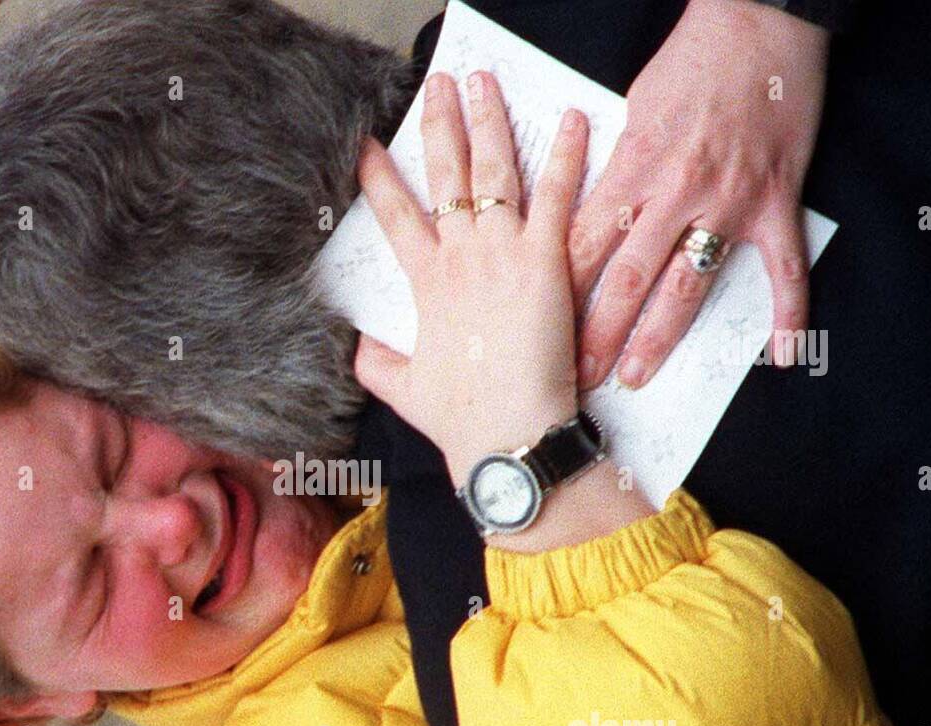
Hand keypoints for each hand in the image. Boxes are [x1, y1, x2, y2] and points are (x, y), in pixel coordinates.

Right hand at [352, 71, 587, 486]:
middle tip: (438, 85)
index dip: (380, 177)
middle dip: (440, 124)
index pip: (396, 216)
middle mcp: (460, 258)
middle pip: (446, 176)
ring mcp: (502, 255)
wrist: (508, 436)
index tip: (368, 144)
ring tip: (484, 83)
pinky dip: (567, 156)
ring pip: (494, 172)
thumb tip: (356, 347)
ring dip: (489, 121)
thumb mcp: (404, 388)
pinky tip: (574, 119)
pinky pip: (558, 197)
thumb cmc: (461, 418)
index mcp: (426, 284)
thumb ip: (376, 361)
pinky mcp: (546, 262)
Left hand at [570, 0, 830, 389]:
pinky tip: (782, 354)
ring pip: (686, 284)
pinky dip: (788, 311)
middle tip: (571, 377)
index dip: (555, 295)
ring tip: (634, 376)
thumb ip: (614, 173)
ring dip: (658, 337)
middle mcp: (675, 192)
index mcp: (632, 169)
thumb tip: (584, 217)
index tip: (534, 331)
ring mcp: (728, 202)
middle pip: (624, 279)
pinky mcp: (776, 202)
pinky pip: (783, 268)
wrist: (759, 19)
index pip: (581, 246)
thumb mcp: (631, 114)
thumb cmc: (691, 62)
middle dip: (594, 334)